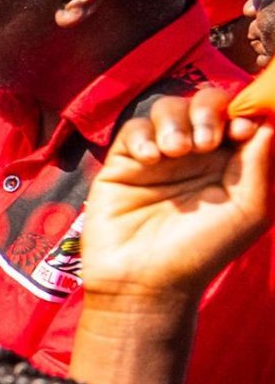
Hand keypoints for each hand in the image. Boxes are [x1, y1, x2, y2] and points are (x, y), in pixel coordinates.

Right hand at [80, 87, 273, 303]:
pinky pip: (133, 129)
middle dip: (206, 110)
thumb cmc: (203, 250)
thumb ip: (260, 162)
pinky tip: (149, 160)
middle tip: (205, 142)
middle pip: (203, 102)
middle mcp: (196, 154)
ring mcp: (159, 156)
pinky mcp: (123, 162)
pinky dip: (143, 137)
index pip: (238, 116)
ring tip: (175, 152)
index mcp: (231, 163)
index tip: (239, 132)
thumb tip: (264, 119)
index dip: (240, 112)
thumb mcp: (249, 208)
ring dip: (174, 122)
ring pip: (166, 108)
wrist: (146, 280)